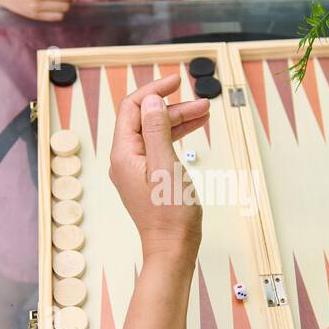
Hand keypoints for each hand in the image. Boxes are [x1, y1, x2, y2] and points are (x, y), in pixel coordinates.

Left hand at [109, 74, 210, 265]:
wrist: (172, 248)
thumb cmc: (170, 214)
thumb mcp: (166, 165)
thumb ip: (157, 130)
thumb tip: (151, 101)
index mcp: (124, 153)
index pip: (132, 108)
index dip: (153, 90)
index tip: (176, 80)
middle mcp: (125, 159)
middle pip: (146, 119)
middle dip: (174, 107)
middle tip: (203, 103)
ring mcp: (136, 169)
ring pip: (155, 132)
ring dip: (179, 120)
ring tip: (205, 113)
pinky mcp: (149, 178)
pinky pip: (160, 147)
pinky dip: (177, 136)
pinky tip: (196, 130)